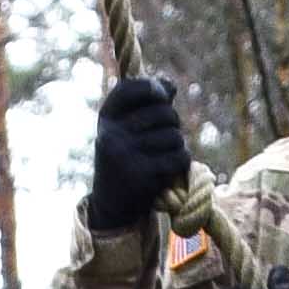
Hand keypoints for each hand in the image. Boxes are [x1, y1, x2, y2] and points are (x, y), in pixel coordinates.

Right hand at [83, 73, 191, 236]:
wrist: (111, 203)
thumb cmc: (124, 157)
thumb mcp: (124, 128)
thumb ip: (145, 105)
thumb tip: (170, 85)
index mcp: (106, 119)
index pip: (130, 89)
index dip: (152, 86)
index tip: (164, 94)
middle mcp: (112, 134)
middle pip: (163, 113)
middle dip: (173, 122)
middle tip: (165, 135)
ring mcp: (126, 155)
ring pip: (174, 136)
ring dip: (177, 145)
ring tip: (165, 154)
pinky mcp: (142, 176)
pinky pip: (178, 157)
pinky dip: (181, 162)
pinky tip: (171, 168)